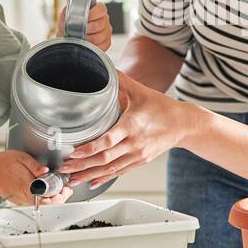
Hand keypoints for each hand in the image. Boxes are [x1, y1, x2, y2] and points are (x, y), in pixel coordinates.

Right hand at [0, 150, 71, 206]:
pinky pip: (34, 202)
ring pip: (41, 204)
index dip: (58, 195)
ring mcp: (21, 200)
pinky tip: (48, 191)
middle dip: (59, 198)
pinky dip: (43, 198)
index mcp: (26, 186)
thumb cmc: (2, 164)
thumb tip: (46, 171)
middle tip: (66, 190)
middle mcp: (24, 196)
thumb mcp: (20, 158)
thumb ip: (35, 166)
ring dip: (52, 199)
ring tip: (59, 190)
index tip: (66, 189)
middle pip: (46, 204)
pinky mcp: (19, 200)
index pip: (46, 198)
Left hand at [55, 1, 111, 50]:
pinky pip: (102, 46)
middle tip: (81, 31)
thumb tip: (66, 15)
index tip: (86, 18)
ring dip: (89, 39)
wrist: (69, 39)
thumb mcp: (66, 17)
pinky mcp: (106, 43)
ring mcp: (106, 32)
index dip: (94, 13)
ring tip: (81, 39)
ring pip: (101, 36)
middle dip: (89, 28)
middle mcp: (103, 20)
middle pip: (101, 24)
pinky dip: (93, 47)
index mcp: (96, 10)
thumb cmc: (70, 27)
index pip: (101, 9)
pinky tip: (86, 46)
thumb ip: (66, 13)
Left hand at [56, 71, 192, 187]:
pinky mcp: (140, 161)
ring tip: (72, 180)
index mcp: (132, 125)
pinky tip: (92, 182)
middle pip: (105, 159)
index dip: (90, 148)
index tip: (74, 152)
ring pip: (110, 170)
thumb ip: (121, 80)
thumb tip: (106, 66)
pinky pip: (119, 172)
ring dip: (89, 175)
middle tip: (64, 168)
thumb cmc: (163, 108)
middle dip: (82, 165)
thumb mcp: (142, 91)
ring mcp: (138, 155)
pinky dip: (104, 178)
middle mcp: (134, 143)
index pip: (108, 140)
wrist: (184, 124)